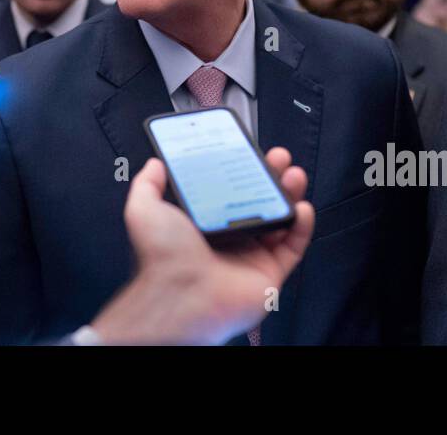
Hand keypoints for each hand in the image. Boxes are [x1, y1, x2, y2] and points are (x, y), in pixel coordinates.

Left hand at [90, 148, 313, 344]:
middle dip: (270, 176)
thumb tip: (155, 165)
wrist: (183, 294)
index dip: (240, 169)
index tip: (248, 151)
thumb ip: (148, 183)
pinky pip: (293, 246)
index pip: (227, 191)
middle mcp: (227, 239)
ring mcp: (250, 255)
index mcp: (201, 223)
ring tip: (293, 175)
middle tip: (277, 158)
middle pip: (257, 201)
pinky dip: (302, 226)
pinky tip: (301, 207)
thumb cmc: (163, 258)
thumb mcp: (144, 209)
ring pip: (279, 220)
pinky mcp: (269, 272)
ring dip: (289, 194)